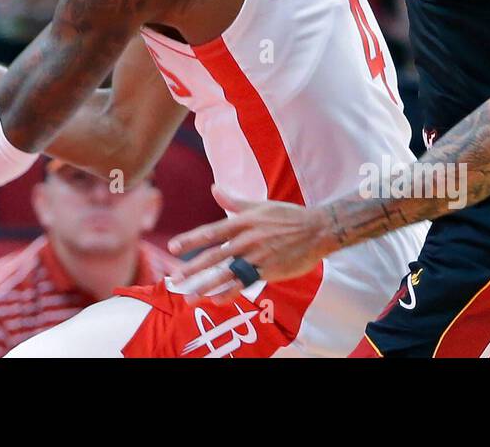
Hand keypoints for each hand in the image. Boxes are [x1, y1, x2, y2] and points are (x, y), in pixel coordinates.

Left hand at [166, 186, 334, 303]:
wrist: (317, 230)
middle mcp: (247, 239)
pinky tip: (218, 300)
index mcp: (243, 222)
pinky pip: (246, 282)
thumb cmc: (288, 216)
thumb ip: (234, 201)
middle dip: (193, 267)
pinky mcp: (269, 269)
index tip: (173, 247)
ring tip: (190, 296)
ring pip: (227, 272)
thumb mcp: (260, 205)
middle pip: (214, 255)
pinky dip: (231, 292)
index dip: (191, 240)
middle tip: (174, 278)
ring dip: (207, 285)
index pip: (211, 232)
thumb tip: (214, 189)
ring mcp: (258, 255)